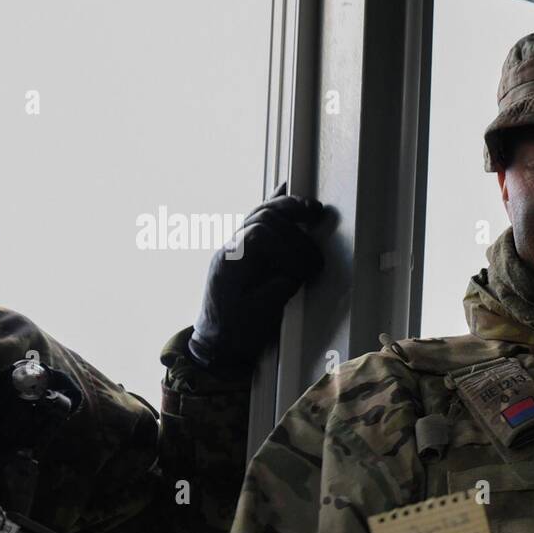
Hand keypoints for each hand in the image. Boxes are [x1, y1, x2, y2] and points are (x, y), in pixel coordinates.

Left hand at [188, 182, 329, 370]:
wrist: (216, 343)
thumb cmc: (236, 333)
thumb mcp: (261, 315)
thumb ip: (278, 288)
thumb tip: (297, 270)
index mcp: (231, 264)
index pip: (260, 235)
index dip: (289, 245)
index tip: (307, 265)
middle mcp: (230, 248)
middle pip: (261, 215)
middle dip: (292, 215)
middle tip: (317, 218)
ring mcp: (234, 246)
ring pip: (258, 212)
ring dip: (286, 207)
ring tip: (312, 210)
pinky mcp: (243, 249)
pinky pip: (256, 219)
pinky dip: (273, 205)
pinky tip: (286, 190)